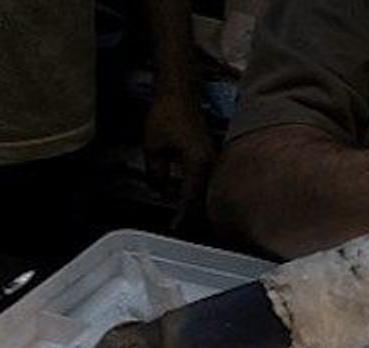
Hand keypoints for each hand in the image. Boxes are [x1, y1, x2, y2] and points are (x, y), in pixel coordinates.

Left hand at [143, 91, 216, 227]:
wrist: (180, 94)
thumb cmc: (166, 115)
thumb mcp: (153, 147)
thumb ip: (158, 173)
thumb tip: (162, 191)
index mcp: (199, 164)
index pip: (192, 200)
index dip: (182, 218)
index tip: (174, 230)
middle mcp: (212, 165)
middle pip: (205, 202)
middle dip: (193, 220)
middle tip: (180, 232)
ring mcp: (215, 162)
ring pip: (209, 194)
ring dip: (197, 210)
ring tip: (185, 223)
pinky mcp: (213, 159)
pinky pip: (209, 185)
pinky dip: (200, 197)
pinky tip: (190, 204)